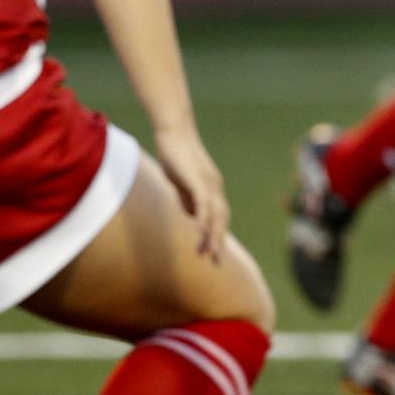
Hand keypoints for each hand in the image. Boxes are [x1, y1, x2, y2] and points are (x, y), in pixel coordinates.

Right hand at [154, 122, 228, 260]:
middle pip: (221, 219)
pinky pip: (205, 204)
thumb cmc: (175, 154)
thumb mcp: (182, 181)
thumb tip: (192, 215)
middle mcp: (215, 187)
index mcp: (211, 189)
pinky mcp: (199, 179)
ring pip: (215, 215)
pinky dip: (205, 220)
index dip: (215, 235)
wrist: (174, 131)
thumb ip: (188, 198)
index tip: (211, 254)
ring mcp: (209, 183)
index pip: (218, 217)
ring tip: (209, 255)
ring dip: (213, 236)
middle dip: (218, 242)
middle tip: (215, 262)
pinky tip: (202, 233)